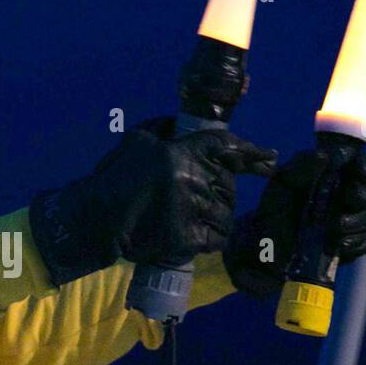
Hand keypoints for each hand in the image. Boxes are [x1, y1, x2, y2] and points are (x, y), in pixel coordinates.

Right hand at [29, 117, 277, 286]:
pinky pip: (218, 238)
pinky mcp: (188, 239)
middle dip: (218, 192)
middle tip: (196, 199)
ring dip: (215, 217)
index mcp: (178, 153)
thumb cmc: (113, 178)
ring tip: (192, 219)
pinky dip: (212, 238)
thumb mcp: (137, 140)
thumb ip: (166, 129)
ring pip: (226, 214)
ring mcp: (190, 210)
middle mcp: (189, 179)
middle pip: (227, 185)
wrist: (95, 221)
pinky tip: (196, 236)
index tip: (270, 160)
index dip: (251, 154)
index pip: (226, 147)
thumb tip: (187, 125)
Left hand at [223, 147, 365, 299]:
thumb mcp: (281, 183)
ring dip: (356, 220)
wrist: (262, 245)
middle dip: (362, 194)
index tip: (359, 172)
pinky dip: (354, 242)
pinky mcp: (348, 247)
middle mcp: (345, 199)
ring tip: (334, 225)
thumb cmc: (273, 208)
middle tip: (349, 197)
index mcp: (333, 178)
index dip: (365, 167)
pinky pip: (364, 243)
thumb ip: (301, 166)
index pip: (360, 167)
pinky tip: (337, 243)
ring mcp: (348, 223)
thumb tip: (325, 156)